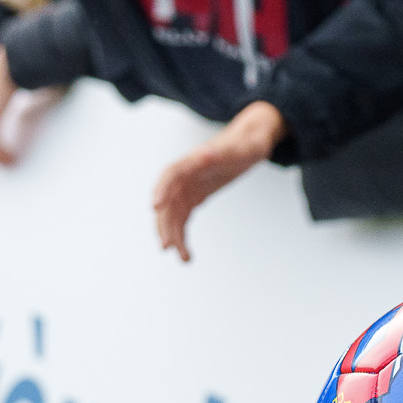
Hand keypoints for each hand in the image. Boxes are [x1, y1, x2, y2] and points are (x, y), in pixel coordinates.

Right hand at [152, 100, 287, 258]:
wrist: (248, 142)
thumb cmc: (246, 143)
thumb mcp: (243, 147)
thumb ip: (225, 152)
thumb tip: (205, 154)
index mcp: (194, 160)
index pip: (171, 174)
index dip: (161, 189)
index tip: (155, 207)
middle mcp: (186, 174)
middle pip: (168, 200)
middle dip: (165, 223)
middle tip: (167, 247)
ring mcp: (187, 187)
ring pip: (173, 214)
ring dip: (174, 236)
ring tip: (184, 259)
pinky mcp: (193, 197)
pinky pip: (182, 219)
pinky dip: (182, 236)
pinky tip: (186, 254)